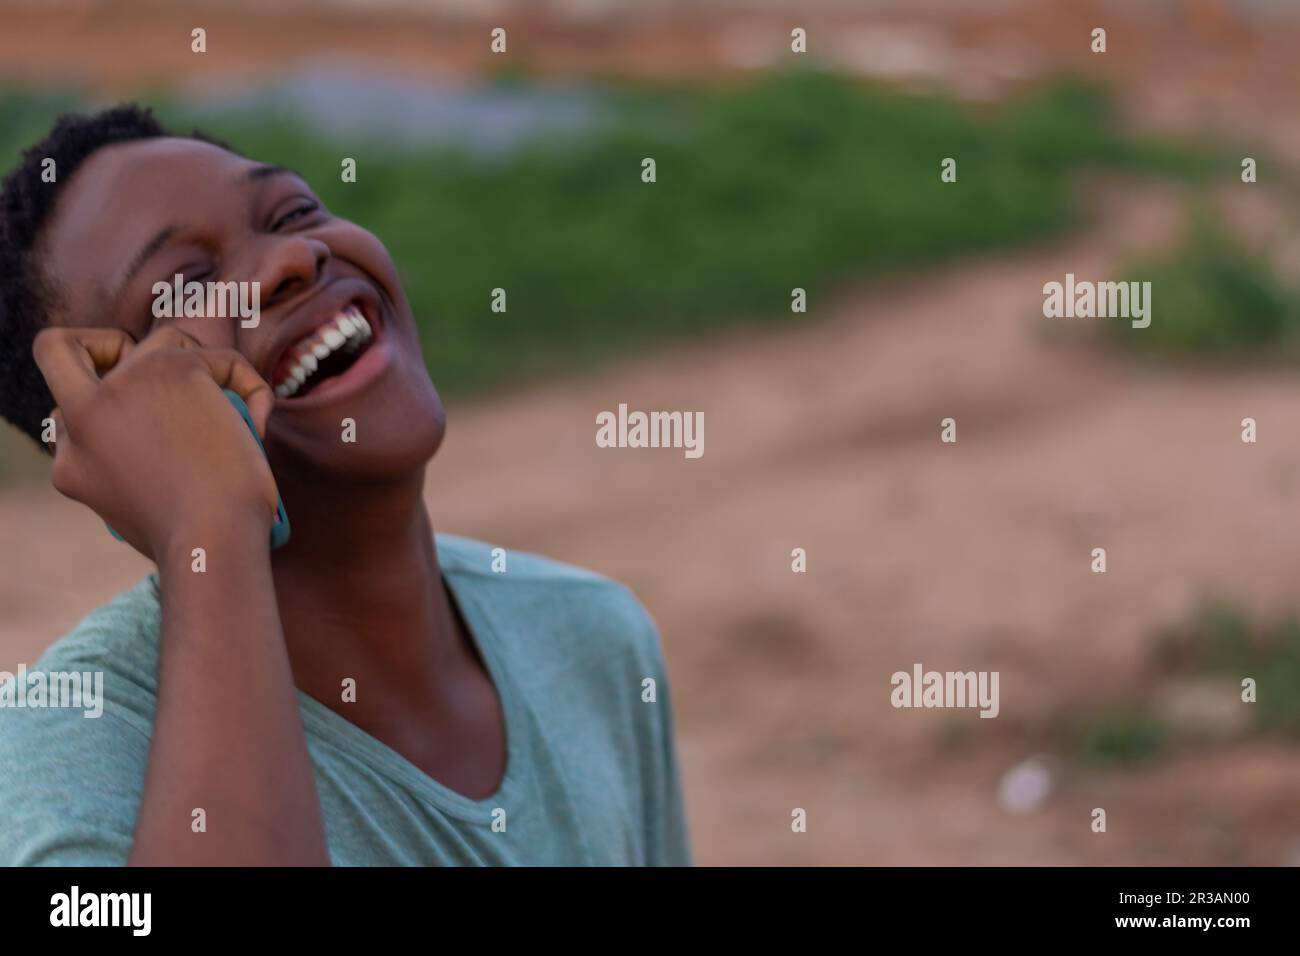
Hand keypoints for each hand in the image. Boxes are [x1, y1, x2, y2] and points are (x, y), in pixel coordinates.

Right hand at [32, 325, 277, 559]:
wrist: (210, 543)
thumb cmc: (196, 544)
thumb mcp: (145, 513)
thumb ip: (133, 472)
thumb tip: (172, 448)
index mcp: (72, 464)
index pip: (70, 414)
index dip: (102, 407)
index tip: (145, 423)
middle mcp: (82, 419)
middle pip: (58, 348)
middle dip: (103, 345)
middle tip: (159, 375)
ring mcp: (121, 388)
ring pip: (162, 341)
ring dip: (204, 369)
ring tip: (236, 415)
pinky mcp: (169, 369)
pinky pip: (221, 360)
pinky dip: (248, 386)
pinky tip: (258, 426)